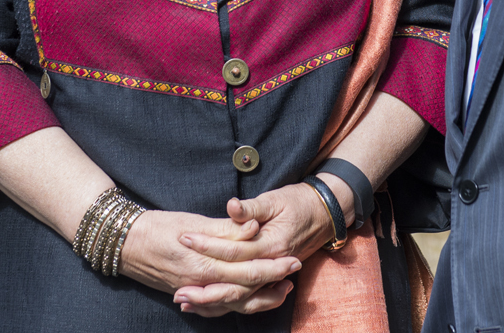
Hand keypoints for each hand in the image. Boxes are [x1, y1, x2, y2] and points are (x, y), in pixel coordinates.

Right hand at [116, 210, 298, 316]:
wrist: (124, 243)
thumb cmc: (158, 226)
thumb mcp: (193, 222)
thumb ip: (226, 229)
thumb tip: (254, 228)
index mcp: (204, 262)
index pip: (248, 267)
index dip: (272, 264)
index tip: (292, 257)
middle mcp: (201, 282)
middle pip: (246, 287)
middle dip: (273, 280)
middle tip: (294, 270)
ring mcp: (194, 292)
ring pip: (234, 302)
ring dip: (260, 298)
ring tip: (281, 288)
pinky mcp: (188, 294)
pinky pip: (217, 307)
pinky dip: (236, 305)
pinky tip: (250, 299)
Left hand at [173, 183, 341, 315]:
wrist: (324, 212)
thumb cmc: (299, 202)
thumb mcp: (275, 199)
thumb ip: (252, 207)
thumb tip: (232, 206)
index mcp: (271, 245)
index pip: (234, 251)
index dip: (208, 246)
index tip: (185, 240)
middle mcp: (271, 264)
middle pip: (235, 284)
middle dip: (205, 289)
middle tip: (178, 290)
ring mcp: (272, 275)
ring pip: (241, 298)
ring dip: (213, 302)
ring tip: (186, 302)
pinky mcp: (270, 278)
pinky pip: (248, 299)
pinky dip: (227, 303)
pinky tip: (206, 304)